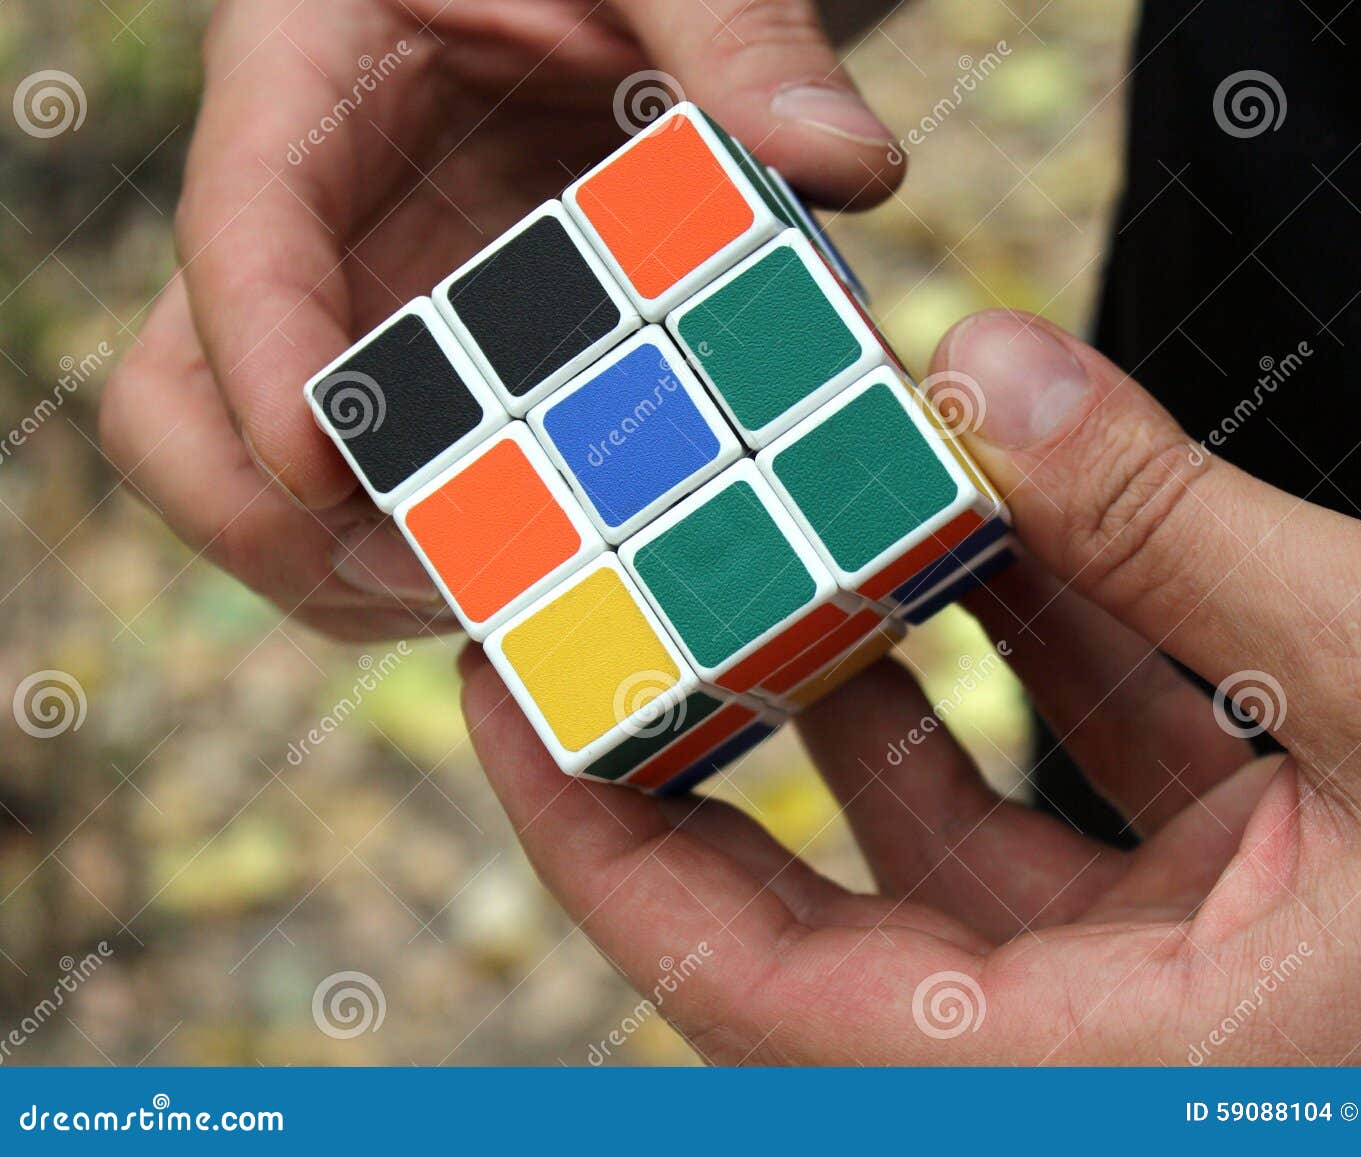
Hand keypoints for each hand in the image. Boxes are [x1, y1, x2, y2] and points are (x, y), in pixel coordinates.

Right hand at [101, 0, 900, 639]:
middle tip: (450, 584)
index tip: (319, 466)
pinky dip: (437, 569)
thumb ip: (738, 33)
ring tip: (513, 614)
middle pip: (184, 405)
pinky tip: (553, 585)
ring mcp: (349, 321)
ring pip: (264, 490)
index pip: (233, 227)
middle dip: (284, 524)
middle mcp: (302, 228)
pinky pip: (372, 506)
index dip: (255, 356)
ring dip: (358, 578)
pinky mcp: (416, 385)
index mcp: (309, 79)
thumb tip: (850, 167)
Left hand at [464, 309, 1360, 1063]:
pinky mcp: (1251, 896)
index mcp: (1139, 1079)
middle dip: (732, 747)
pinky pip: (1089, 776)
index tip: (518, 709)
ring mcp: (1190, 975)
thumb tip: (987, 372)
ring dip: (892, 675)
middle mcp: (1136, 1055)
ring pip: (968, 832)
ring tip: (810, 527)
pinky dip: (1042, 655)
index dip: (613, 856)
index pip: (771, 1001)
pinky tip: (1003, 530)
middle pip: (839, 919)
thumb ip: (1176, 525)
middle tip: (637, 599)